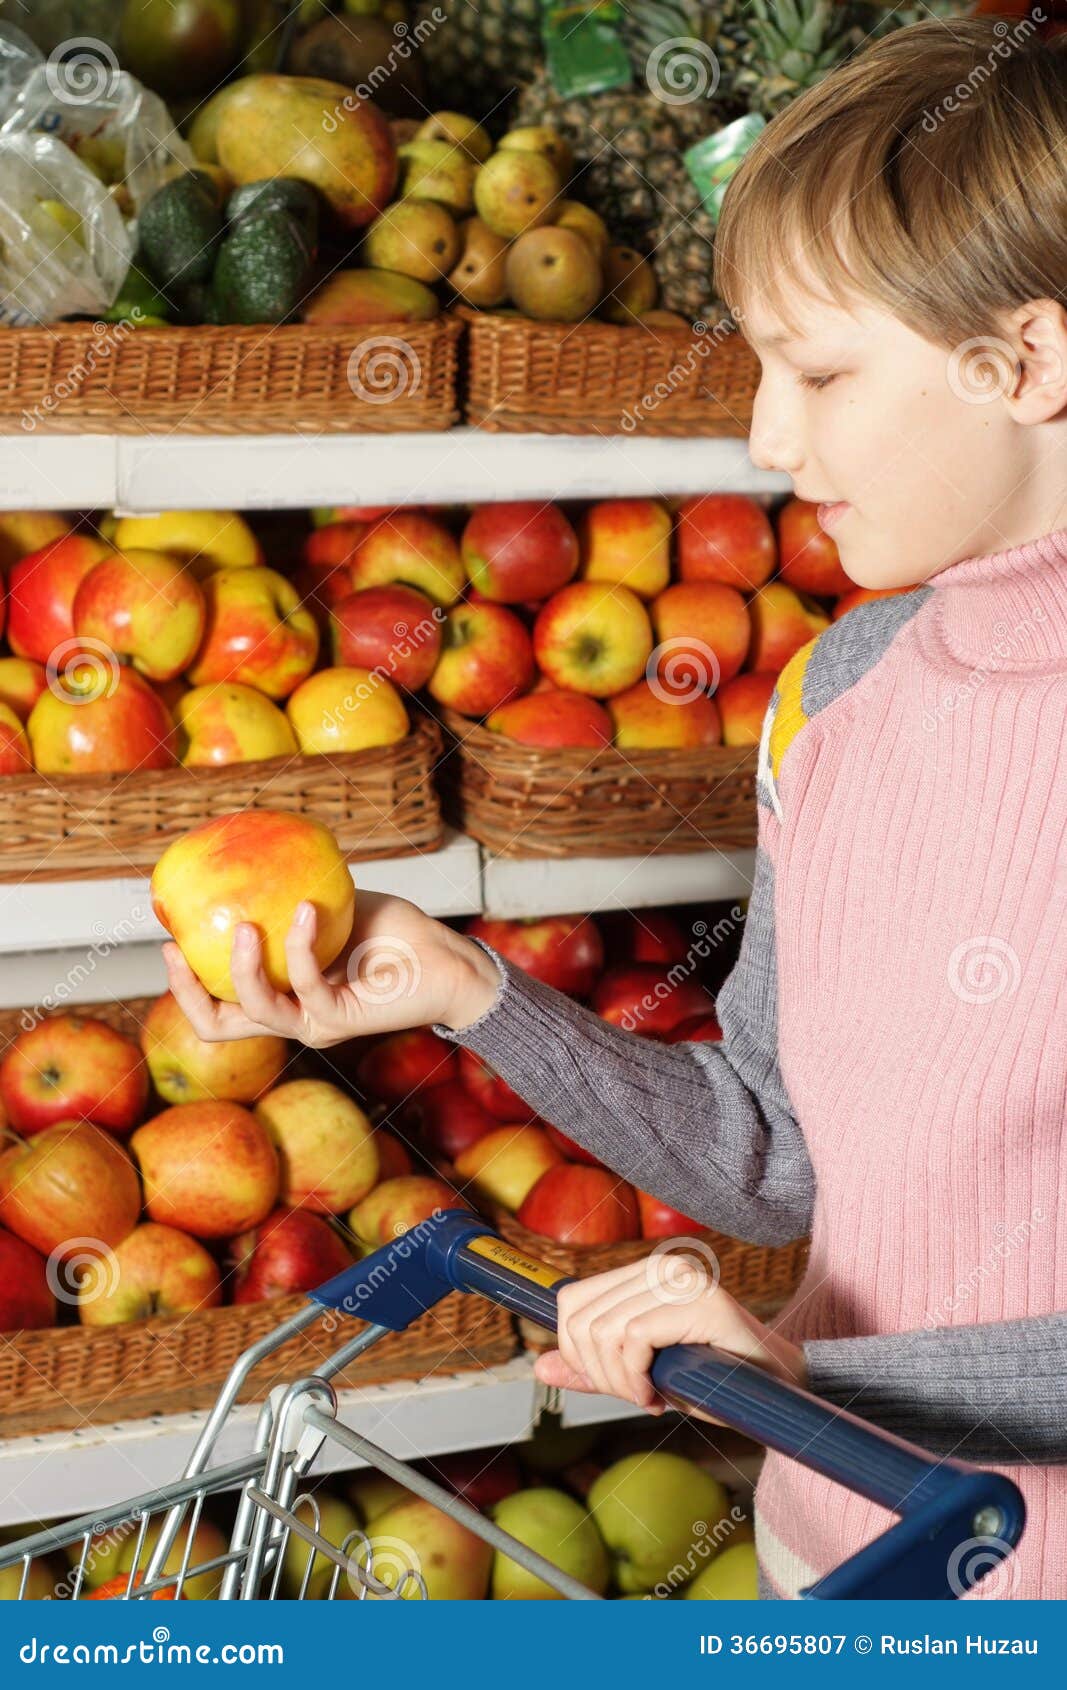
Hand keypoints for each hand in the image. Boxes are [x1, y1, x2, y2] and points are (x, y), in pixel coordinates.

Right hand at [161, 890, 502, 1048]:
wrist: (443, 957)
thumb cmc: (390, 931)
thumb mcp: (328, 902)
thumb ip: (287, 889)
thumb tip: (243, 851)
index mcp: (281, 994)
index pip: (218, 1005)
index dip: (183, 985)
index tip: (166, 940)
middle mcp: (292, 1015)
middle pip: (219, 1024)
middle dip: (188, 992)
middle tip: (176, 949)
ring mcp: (314, 1022)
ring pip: (256, 1010)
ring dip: (242, 968)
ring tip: (244, 926)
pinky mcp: (341, 1019)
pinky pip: (307, 986)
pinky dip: (301, 947)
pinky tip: (306, 910)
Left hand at [533, 1257, 807, 1420]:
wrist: (777, 1392)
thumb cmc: (712, 1380)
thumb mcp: (640, 1373)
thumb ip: (594, 1367)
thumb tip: (538, 1365)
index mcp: (645, 1274)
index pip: (572, 1300)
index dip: (575, 1351)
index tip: (610, 1380)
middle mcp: (663, 1267)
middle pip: (581, 1320)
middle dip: (596, 1372)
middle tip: (634, 1394)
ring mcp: (684, 1281)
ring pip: (603, 1330)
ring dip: (618, 1381)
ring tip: (649, 1394)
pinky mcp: (703, 1303)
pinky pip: (634, 1338)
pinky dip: (635, 1378)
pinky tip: (659, 1395)